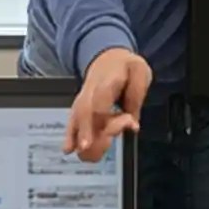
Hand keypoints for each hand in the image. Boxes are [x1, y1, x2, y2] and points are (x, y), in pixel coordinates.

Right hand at [63, 47, 151, 162]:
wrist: (108, 57)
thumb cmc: (125, 67)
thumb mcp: (140, 71)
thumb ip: (137, 96)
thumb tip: (133, 123)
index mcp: (107, 81)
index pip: (99, 101)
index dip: (101, 118)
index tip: (107, 136)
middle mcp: (90, 92)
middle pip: (83, 113)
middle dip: (87, 133)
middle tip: (97, 146)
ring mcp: (83, 101)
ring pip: (75, 120)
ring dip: (82, 138)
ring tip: (90, 151)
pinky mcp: (80, 109)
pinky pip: (72, 123)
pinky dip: (70, 136)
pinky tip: (68, 149)